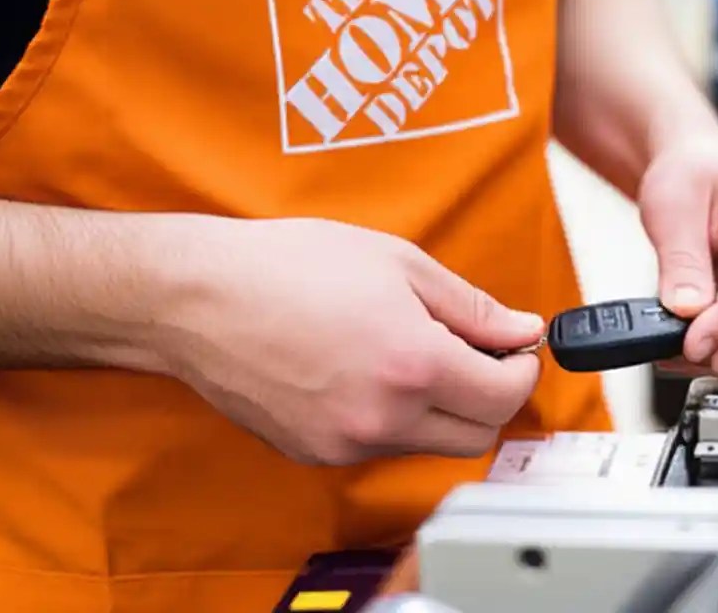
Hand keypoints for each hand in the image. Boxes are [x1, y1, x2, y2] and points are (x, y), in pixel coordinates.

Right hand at [155, 217, 544, 464]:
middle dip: (489, 397)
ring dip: (443, 410)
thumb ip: (472, 307)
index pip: (506, 397)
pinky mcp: (317, 453)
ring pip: (431, 444)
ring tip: (412, 355)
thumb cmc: (287, 267)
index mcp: (414, 365)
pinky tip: (369, 372)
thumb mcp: (399, 264)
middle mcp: (384, 417)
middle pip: (477, 435)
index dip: (522, 370)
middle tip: (474, 354)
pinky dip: (395, 418)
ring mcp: (348, 443)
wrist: (196, 299)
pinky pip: (383, 446)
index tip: (514, 349)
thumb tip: (522, 329)